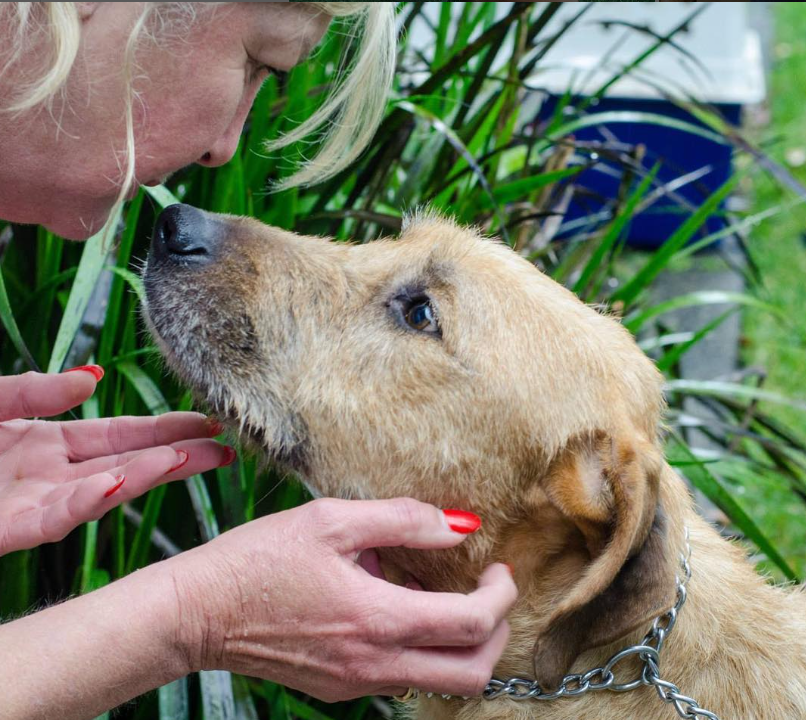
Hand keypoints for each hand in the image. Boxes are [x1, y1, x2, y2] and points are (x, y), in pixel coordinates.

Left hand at [0, 368, 232, 555]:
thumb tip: (95, 376)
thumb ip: (36, 390)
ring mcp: (34, 505)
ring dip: (142, 477)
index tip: (209, 423)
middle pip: (129, 465)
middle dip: (179, 457)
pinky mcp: (9, 530)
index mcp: (49, 443)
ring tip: (179, 458)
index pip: (122, 436)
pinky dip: (86, 503)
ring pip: (103, 494)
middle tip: (224, 451)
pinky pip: (55, 520)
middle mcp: (53, 476)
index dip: (166, 429)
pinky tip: (113, 485)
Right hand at [169, 497, 517, 700]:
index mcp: (377, 620)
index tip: (500, 567)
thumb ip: (402, 520)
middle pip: (472, 673)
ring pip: (441, 684)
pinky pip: (402, 678)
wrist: (199, 612)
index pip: (473, 624)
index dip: (501, 595)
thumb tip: (459, 526)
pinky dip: (422, 649)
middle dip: (497, 633)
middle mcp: (373, 664)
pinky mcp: (338, 689)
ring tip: (445, 595)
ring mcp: (355, 684)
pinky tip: (399, 608)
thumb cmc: (259, 558)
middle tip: (489, 591)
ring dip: (462, 645)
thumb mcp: (331, 519)